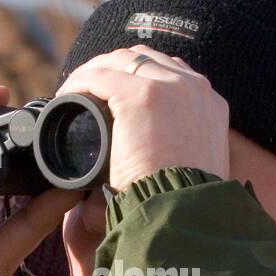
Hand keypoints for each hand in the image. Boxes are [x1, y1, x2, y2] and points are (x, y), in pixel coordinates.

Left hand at [54, 44, 230, 190]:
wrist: (183, 216)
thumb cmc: (182, 207)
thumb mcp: (192, 170)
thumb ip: (177, 149)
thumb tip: (148, 154)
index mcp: (210, 106)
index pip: (169, 73)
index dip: (137, 78)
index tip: (113, 95)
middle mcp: (194, 88)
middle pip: (145, 59)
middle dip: (114, 69)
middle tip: (87, 90)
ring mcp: (170, 87)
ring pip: (121, 61)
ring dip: (94, 72)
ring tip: (72, 91)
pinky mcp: (143, 95)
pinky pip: (100, 76)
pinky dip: (79, 82)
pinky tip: (65, 96)